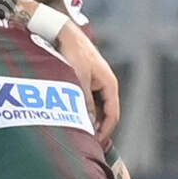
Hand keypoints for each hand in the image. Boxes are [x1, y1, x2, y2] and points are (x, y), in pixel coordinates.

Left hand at [54, 20, 118, 145]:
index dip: (105, 131)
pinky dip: (85, 111)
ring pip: (98, 108)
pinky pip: (90, 100)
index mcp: (110, 84)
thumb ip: (84, 102)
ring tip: (80, 133)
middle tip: (87, 143)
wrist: (64, 34)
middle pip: (107, 113)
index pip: (113, 115)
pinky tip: (74, 118)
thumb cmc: (73, 54)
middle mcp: (107, 85)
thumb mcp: (78, 80)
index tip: (95, 144)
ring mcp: (98, 82)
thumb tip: (87, 123)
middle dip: (99, 128)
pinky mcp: (88, 80)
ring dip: (91, 120)